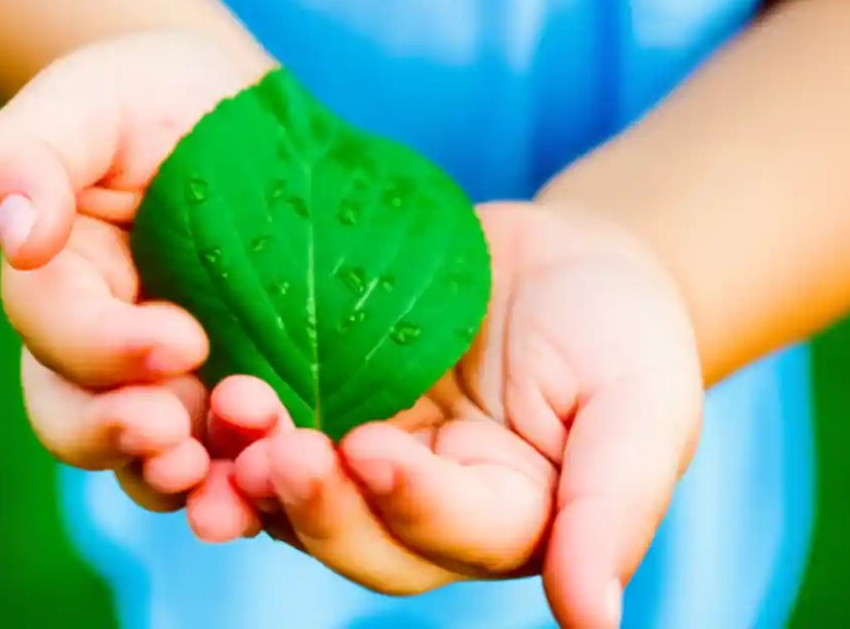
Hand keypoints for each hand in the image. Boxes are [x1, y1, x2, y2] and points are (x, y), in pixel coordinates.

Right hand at [0, 31, 271, 510]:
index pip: (55, 331)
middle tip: (177, 437)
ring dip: (181, 478)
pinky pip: (223, 460)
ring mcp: (164, 382)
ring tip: (229, 482)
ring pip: (145, 461)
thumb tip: (17, 236)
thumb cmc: (149, 98)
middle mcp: (95, 349)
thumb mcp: (87, 98)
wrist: (231, 117)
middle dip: (120, 438)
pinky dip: (242, 481)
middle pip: (75, 420)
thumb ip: (30, 153)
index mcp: (56, 280)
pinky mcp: (232, 396)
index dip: (105, 349)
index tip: (181, 339)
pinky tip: (280, 480)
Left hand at [194, 202, 703, 628]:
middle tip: (278, 453)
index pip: (455, 535)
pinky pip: (271, 428)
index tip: (373, 449)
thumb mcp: (642, 407)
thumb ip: (615, 509)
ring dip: (253, 472)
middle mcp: (426, 508)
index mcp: (508, 520)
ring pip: (298, 496)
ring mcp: (368, 455)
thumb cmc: (621, 331)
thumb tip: (595, 624)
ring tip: (230, 419)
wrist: (565, 258)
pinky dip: (234, 423)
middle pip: (360, 541)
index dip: (409, 502)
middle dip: (314, 505)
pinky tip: (207, 392)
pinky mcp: (325, 401)